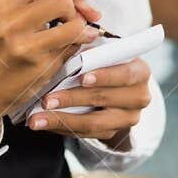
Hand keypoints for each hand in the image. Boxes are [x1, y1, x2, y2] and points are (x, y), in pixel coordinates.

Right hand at [0, 0, 97, 135]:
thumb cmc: (2, 48)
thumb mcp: (10, 16)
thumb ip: (42, 1)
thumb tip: (85, 4)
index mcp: (6, 0)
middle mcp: (12, 19)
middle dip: (76, 7)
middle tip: (72, 18)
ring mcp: (25, 43)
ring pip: (74, 23)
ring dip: (80, 28)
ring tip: (72, 33)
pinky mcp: (38, 65)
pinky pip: (72, 47)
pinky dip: (77, 45)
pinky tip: (68, 47)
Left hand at [28, 57, 152, 149]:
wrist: (117, 88)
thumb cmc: (106, 62)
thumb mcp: (104, 52)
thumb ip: (91, 50)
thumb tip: (69, 44)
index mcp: (140, 72)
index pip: (124, 74)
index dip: (104, 76)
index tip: (81, 78)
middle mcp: (139, 97)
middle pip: (104, 99)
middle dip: (72, 98)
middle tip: (47, 99)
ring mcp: (127, 119)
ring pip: (93, 123)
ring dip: (62, 119)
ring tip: (37, 118)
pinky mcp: (112, 133)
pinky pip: (85, 134)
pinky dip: (62, 128)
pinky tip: (44, 123)